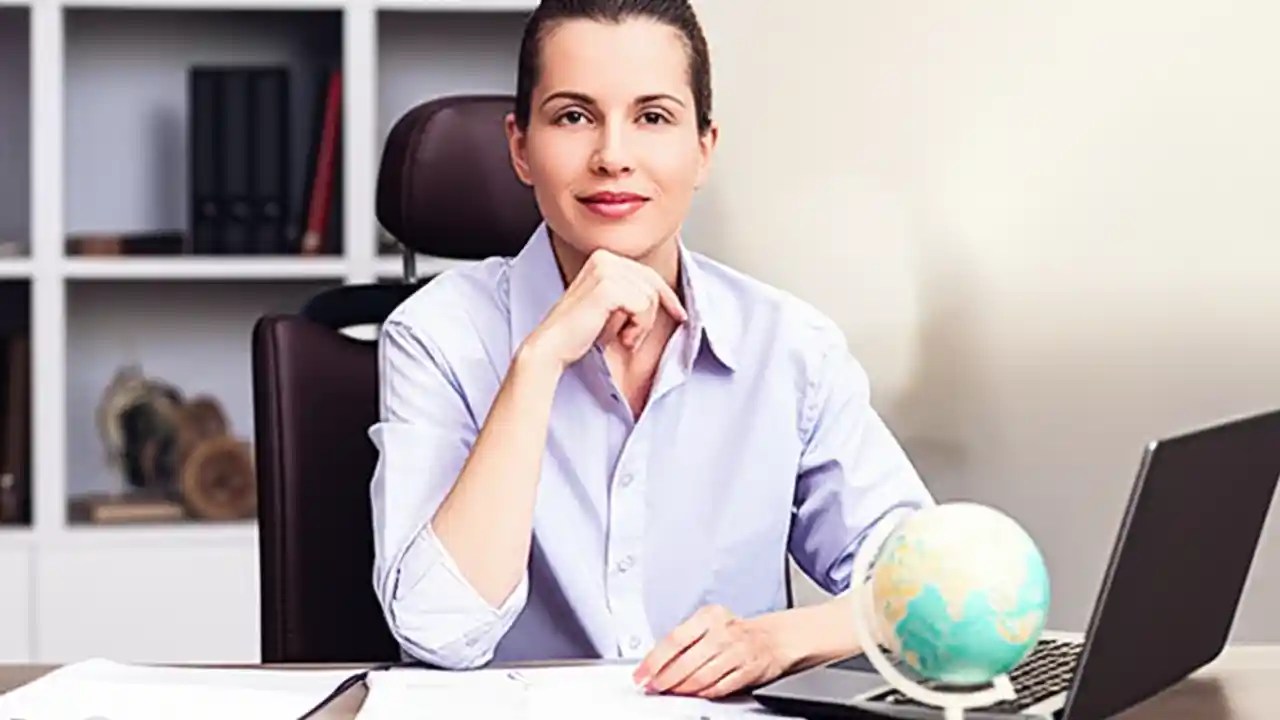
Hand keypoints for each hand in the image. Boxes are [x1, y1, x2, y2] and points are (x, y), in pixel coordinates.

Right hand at [520, 249, 687, 369]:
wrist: (552, 346)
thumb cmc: (579, 332)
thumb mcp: (612, 308)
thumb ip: (631, 295)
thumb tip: (668, 297)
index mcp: (603, 258)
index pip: (648, 274)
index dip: (667, 297)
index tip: (680, 315)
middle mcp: (604, 258)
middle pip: (653, 284)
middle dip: (650, 316)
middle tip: (631, 337)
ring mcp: (605, 269)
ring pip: (651, 297)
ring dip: (641, 325)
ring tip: (620, 337)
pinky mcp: (607, 286)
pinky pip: (644, 307)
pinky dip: (637, 327)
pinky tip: (619, 337)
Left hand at [632, 605, 791, 698]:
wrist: (773, 638)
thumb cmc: (735, 631)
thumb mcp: (710, 623)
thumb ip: (686, 638)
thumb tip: (655, 659)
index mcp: (709, 617)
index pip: (675, 639)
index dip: (654, 661)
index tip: (642, 673)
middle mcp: (723, 633)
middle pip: (686, 662)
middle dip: (665, 679)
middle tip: (654, 686)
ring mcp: (737, 652)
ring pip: (701, 677)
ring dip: (681, 688)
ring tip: (670, 691)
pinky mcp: (748, 671)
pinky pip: (719, 687)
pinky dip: (703, 693)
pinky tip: (694, 694)